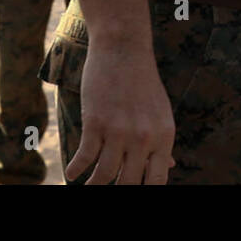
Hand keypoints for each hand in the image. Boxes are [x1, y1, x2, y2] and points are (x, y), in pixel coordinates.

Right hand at [67, 41, 176, 183]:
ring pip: (104, 175)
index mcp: (163, 137)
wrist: (123, 48)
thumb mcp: (160, 112)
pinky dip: (75, 169)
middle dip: (115, 191)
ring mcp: (119, 131)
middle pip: (127, 183)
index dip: (144, 192)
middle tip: (105, 190)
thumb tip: (169, 167)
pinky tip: (71, 173)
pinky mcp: (95, 123)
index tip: (130, 192)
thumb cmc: (142, 80)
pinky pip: (84, 157)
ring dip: (93, 185)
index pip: (156, 181)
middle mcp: (144, 138)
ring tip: (88, 186)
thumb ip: (161, 141)